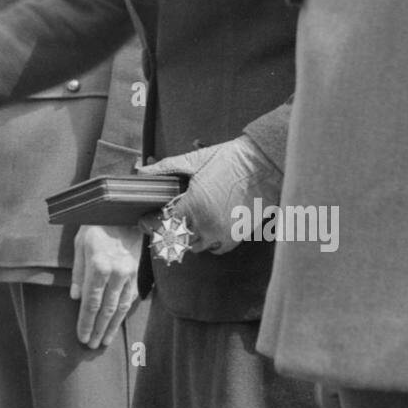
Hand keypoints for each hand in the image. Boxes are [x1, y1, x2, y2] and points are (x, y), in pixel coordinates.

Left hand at [71, 223, 142, 348]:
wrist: (123, 212)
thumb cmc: (96, 225)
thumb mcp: (79, 244)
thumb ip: (77, 273)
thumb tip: (75, 299)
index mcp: (99, 265)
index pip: (91, 302)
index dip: (85, 322)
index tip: (81, 337)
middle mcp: (116, 272)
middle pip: (107, 310)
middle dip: (97, 330)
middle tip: (91, 346)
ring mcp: (129, 274)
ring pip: (121, 308)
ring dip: (111, 327)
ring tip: (103, 341)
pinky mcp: (137, 273)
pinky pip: (129, 298)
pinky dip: (122, 314)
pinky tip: (116, 324)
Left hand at [137, 135, 282, 255]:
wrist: (266, 163)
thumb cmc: (230, 158)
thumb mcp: (194, 160)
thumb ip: (166, 168)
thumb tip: (141, 171)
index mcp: (194, 206)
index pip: (164, 225)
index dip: (152, 224)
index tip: (145, 220)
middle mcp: (207, 225)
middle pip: (177, 240)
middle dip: (166, 231)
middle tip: (160, 221)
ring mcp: (223, 233)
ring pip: (195, 247)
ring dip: (185, 237)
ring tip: (181, 223)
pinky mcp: (237, 236)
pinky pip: (215, 249)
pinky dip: (207, 243)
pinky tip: (203, 228)